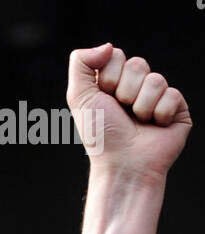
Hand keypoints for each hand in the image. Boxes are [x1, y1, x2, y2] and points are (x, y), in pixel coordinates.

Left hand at [67, 42, 191, 180]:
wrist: (123, 165)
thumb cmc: (101, 137)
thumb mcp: (79, 97)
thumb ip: (81, 62)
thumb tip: (108, 46)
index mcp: (113, 84)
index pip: (116, 56)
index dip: (109, 76)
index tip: (104, 99)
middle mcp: (135, 89)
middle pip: (137, 64)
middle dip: (126, 91)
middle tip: (122, 113)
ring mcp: (157, 98)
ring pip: (156, 79)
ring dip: (142, 105)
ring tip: (138, 123)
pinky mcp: (176, 109)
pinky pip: (172, 94)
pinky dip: (160, 113)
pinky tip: (155, 127)